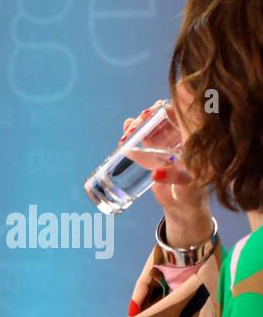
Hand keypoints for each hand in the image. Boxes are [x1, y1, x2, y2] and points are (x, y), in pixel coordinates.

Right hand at [119, 100, 211, 244]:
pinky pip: (141, 145)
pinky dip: (131, 140)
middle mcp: (178, 141)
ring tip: (128, 128)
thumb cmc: (193, 192)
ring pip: (150, 130)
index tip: (154, 110)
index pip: (181, 116)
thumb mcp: (187, 183)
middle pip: (162, 120)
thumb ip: (173, 177)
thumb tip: (155, 174)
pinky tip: (124, 137)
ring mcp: (164, 149)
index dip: (168, 109)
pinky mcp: (153, 159)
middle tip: (138, 121)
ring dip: (138, 126)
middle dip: (148, 117)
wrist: (184, 207)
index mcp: (191, 141)